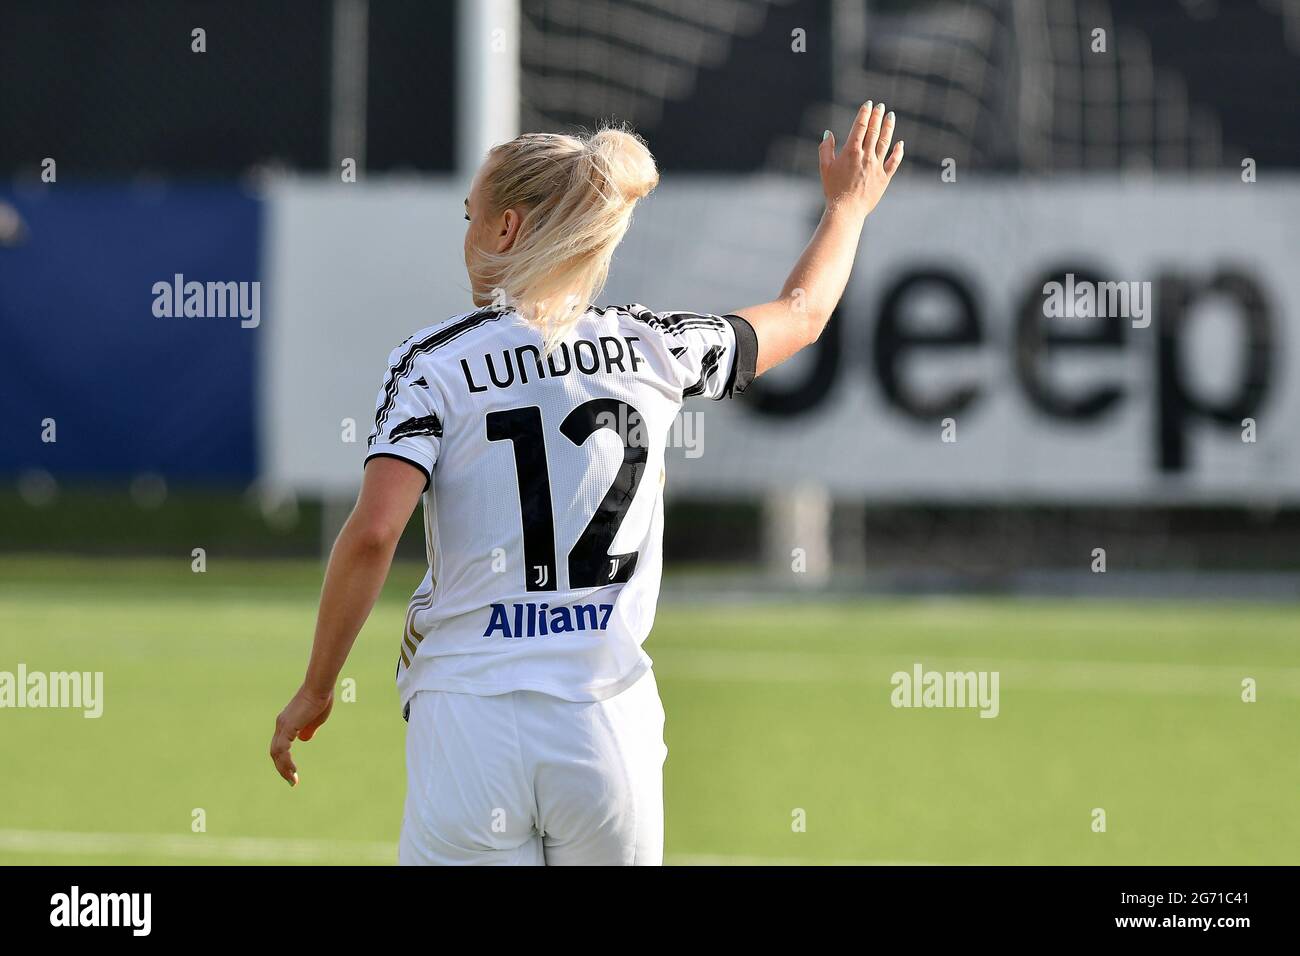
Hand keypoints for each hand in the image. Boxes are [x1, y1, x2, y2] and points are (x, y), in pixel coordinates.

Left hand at [269, 685, 333, 785]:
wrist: (320, 686)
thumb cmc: (321, 698)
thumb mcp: (315, 718)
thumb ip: (308, 729)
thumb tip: (304, 739)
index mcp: (287, 722)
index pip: (280, 746)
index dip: (285, 760)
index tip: (293, 772)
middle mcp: (281, 725)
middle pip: (275, 752)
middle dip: (282, 768)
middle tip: (292, 781)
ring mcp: (283, 726)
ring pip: (277, 753)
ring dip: (283, 768)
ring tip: (292, 780)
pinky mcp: (288, 727)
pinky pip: (282, 749)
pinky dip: (286, 762)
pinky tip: (293, 770)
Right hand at [818, 101, 903, 218]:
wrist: (846, 210)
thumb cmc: (833, 189)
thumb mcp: (825, 167)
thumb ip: (826, 148)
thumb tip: (828, 133)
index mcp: (851, 151)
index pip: (860, 127)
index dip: (864, 113)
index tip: (868, 104)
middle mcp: (866, 156)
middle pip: (874, 131)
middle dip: (877, 116)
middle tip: (880, 106)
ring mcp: (877, 166)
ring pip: (885, 142)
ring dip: (888, 127)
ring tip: (891, 116)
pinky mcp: (884, 178)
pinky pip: (893, 162)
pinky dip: (898, 152)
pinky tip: (900, 143)